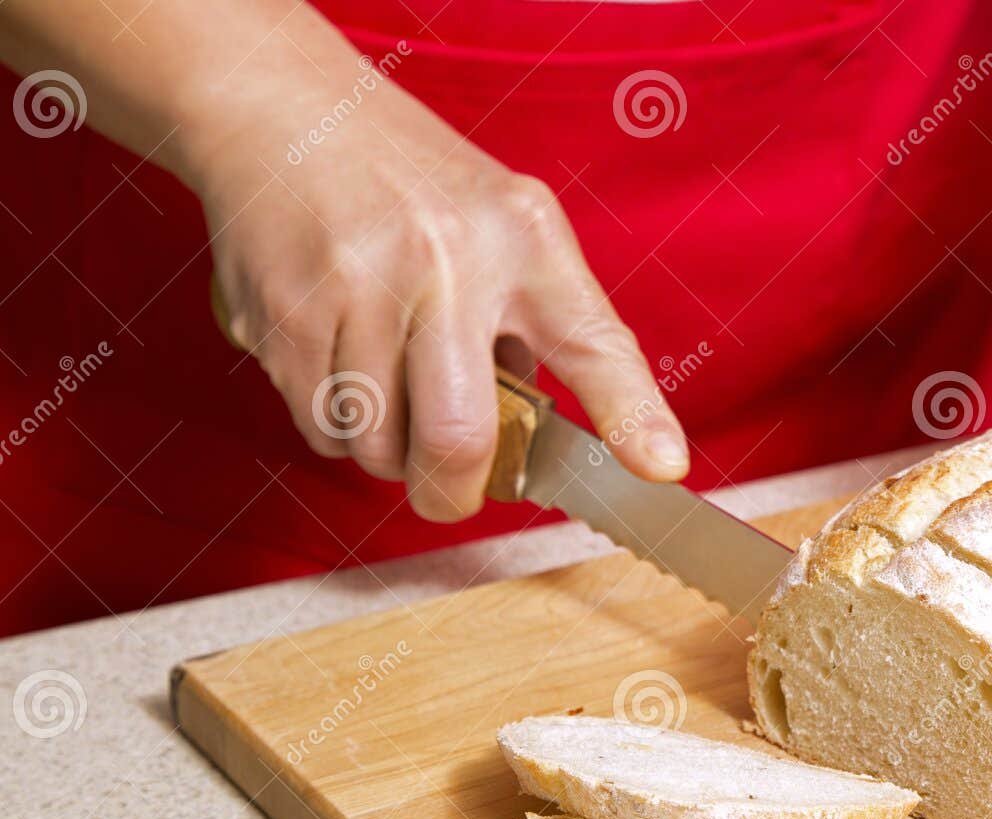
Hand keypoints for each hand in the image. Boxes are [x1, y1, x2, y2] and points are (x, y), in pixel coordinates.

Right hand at [195, 71, 686, 520]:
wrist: (278, 101)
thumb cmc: (407, 178)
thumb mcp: (502, 221)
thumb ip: (539, 322)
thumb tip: (541, 439)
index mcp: (523, 237)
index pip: (594, 342)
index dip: (632, 417)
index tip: (662, 469)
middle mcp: (448, 260)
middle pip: (459, 439)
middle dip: (453, 493)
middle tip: (450, 490)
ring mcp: (360, 285)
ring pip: (378, 446)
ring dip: (385, 451)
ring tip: (387, 391)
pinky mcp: (285, 311)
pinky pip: (320, 423)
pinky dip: (335, 424)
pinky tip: (338, 365)